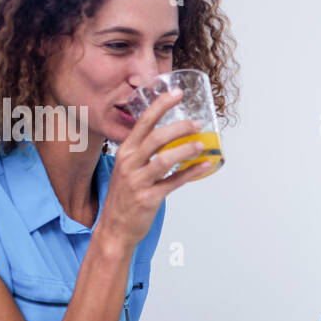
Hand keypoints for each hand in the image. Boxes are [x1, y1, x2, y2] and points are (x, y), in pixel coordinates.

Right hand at [96, 88, 215, 251]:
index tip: (177, 93)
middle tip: (197, 123)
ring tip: (201, 144)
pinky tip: (205, 165)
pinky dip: (192, 173)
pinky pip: (174, 182)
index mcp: (125, 152)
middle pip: (155, 138)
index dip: (160, 106)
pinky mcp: (148, 198)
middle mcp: (129, 163)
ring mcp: (138, 181)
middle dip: (178, 127)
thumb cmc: (124, 196)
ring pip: (164, 159)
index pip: (143, 122)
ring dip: (185, 150)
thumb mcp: (128, 168)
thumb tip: (172, 137)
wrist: (115, 227)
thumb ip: (144, 152)